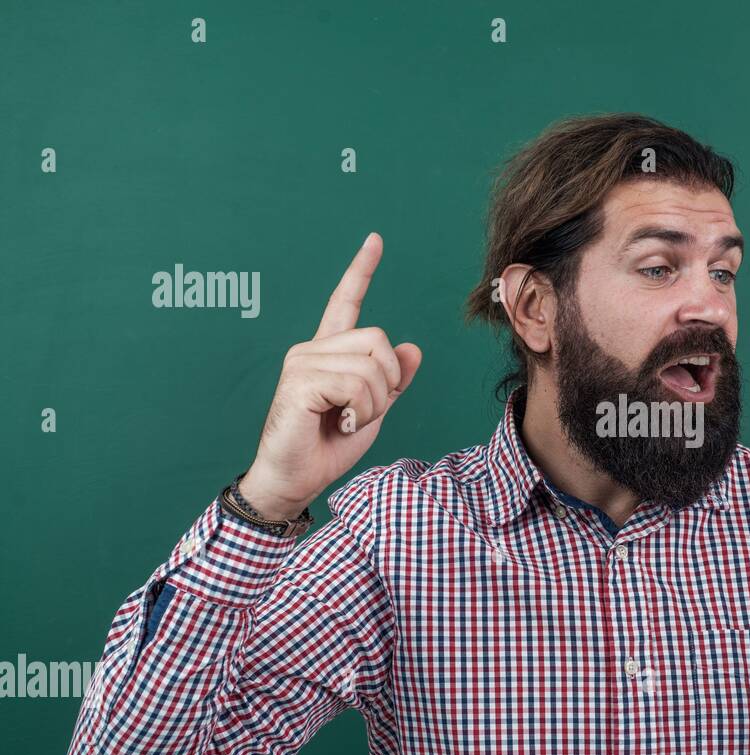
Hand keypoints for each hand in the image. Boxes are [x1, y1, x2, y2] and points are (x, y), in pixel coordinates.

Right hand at [240, 233, 421, 518]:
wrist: (296, 479)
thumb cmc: (328, 446)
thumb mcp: (373, 410)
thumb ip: (392, 381)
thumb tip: (412, 348)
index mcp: (329, 352)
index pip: (346, 302)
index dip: (361, 271)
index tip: (375, 240)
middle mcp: (312, 349)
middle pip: (378, 341)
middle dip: (387, 383)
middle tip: (362, 412)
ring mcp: (302, 362)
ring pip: (372, 366)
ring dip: (374, 403)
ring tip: (348, 420)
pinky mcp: (299, 382)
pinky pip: (355, 384)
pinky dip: (361, 410)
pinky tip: (339, 422)